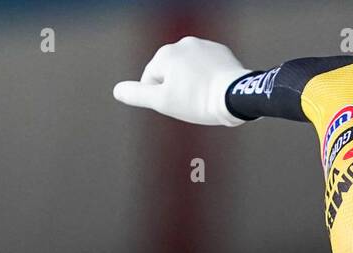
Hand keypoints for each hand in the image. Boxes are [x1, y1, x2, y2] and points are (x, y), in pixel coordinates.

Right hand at [113, 37, 251, 126]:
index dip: (161, 98)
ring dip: (193, 84)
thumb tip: (117, 91)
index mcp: (165, 54)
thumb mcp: (162, 101)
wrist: (236, 95)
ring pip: (191, 70)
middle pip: (172, 73)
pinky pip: (208, 68)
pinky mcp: (222, 53)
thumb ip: (137, 95)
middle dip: (178, 89)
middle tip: (192, 105)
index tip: (177, 107)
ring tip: (204, 98)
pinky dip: (209, 79)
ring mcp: (205, 46)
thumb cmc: (198, 100)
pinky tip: (215, 91)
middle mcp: (183, 44)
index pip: (151, 80)